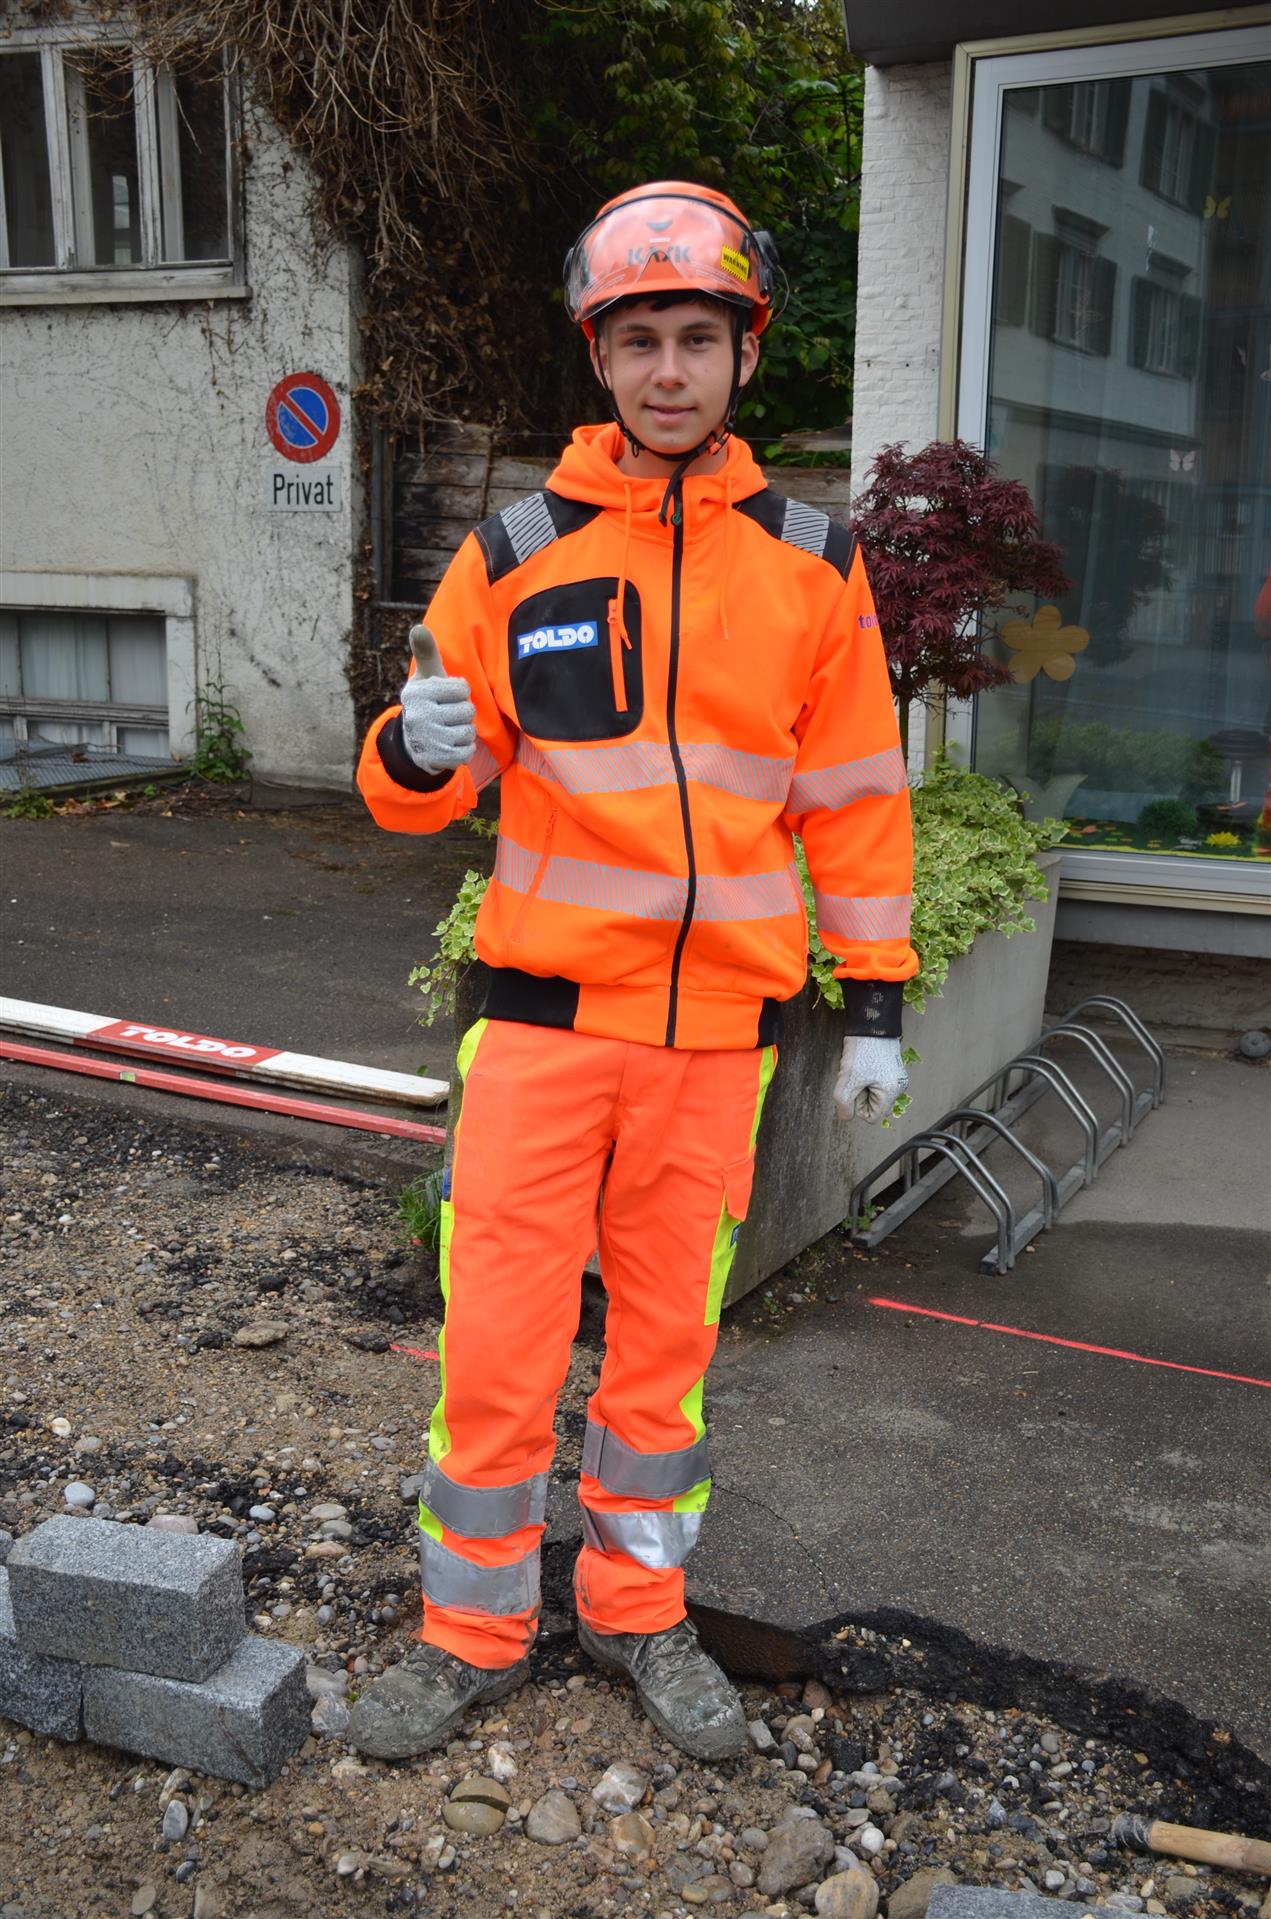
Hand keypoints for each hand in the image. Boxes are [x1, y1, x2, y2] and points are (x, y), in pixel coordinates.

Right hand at [399, 623, 475, 773]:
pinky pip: (467, 752)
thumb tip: (418, 627)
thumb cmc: (427, 701)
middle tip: (449, 714)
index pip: (461, 689)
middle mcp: (420, 716)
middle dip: (463, 713)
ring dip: (465, 731)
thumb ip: (426, 652)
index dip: (460, 692)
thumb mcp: (425, 676)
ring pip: (468, 732)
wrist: (413, 743)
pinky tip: (452, 744)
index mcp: (418, 693)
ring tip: (450, 728)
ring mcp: (428, 740)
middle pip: (467, 711)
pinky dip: (465, 749)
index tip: (447, 695)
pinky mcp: (437, 759)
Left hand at [833, 1035, 907, 1124]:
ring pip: (874, 1094)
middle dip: (861, 1095)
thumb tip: (845, 1116)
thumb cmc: (863, 1050)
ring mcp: (897, 1079)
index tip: (855, 1088)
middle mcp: (898, 1088)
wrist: (871, 1025)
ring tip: (860, 1069)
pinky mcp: (893, 1070)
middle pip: (874, 1106)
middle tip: (856, 1076)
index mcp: (891, 1092)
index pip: (871, 1117)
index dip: (858, 1106)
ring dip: (862, 1085)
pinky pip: (877, 1083)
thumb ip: (844, 1103)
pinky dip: (867, 1077)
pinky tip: (864, 1064)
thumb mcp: (848, 1079)